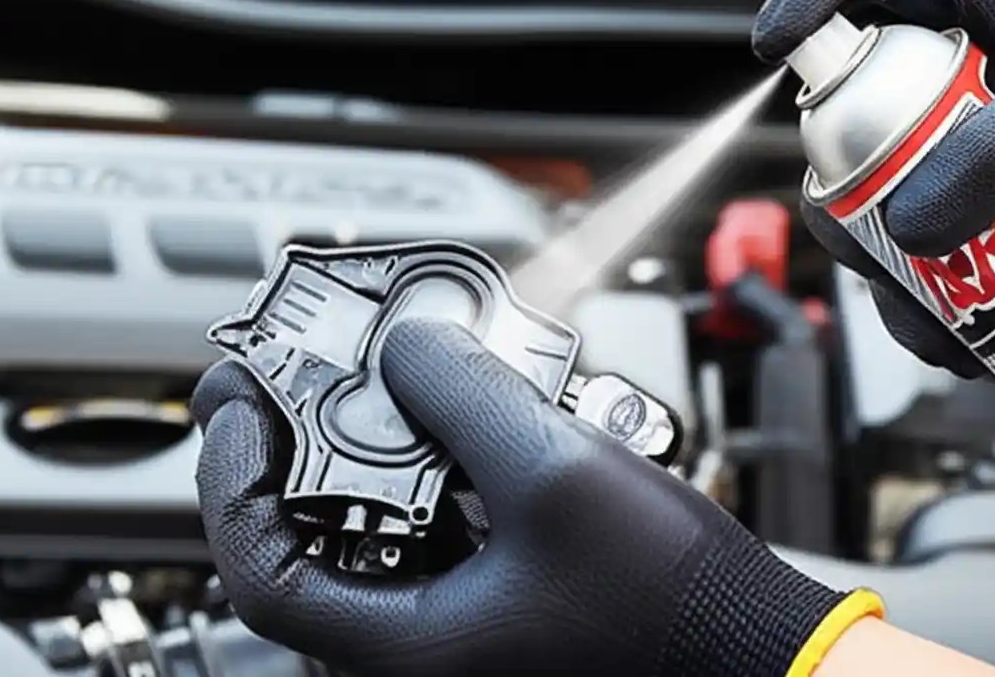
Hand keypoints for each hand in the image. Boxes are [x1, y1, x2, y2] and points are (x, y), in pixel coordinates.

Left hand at [192, 318, 850, 676]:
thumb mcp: (558, 473)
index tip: (244, 403)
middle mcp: (428, 646)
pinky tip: (471, 421)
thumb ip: (467, 397)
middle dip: (301, 448)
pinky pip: (444, 531)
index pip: (265, 571)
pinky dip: (440, 470)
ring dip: (376, 451)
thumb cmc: (675, 606)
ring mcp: (468, 625)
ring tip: (387, 380)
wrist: (759, 652)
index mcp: (412, 647)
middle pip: (319, 541)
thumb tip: (409, 348)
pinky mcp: (508, 601)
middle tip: (296, 374)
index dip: (235, 480)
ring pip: (382, 532)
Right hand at [754, 0, 994, 376]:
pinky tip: (972, 346)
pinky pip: (921, 281)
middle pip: (849, 129)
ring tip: (948, 326)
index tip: (771, 46)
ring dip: (888, 283)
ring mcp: (969, 169)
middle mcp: (961, 92)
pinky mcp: (989, 236)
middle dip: (843, 196)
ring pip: (875, 220)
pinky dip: (928, 323)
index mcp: (985, 16)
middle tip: (874, 236)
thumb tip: (909, 227)